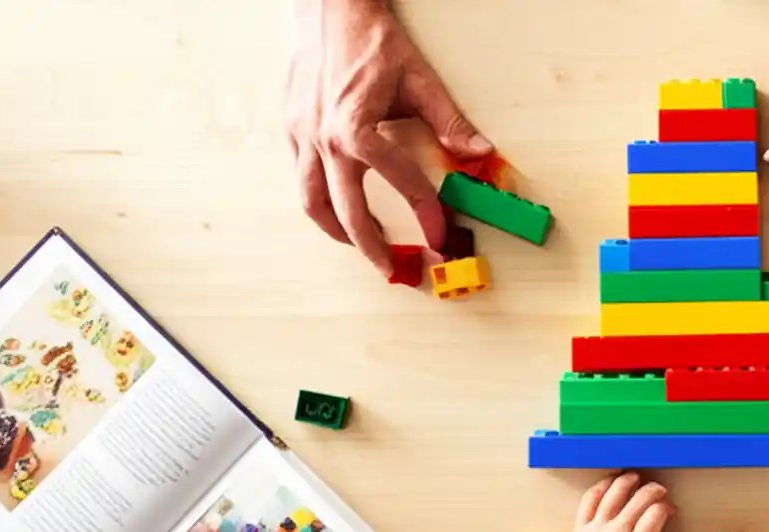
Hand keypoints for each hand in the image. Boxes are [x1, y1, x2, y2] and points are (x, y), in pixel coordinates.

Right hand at [287, 0, 493, 276]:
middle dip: (371, 247)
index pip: (401, 184)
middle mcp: (324, 139)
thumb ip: (450, 121)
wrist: (329, 9)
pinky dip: (321, 199)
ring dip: (338, 231)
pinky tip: (340, 203)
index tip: (439, 235)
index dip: (426, 214)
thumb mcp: (420, 80)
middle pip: (344, 213)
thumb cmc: (370, 40)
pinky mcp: (292, 129)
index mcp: (357, 128)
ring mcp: (302, 137)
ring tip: (363, 245)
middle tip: (393, 269)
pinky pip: (301, 178)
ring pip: (312, 202)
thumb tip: (477, 152)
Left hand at [550, 473, 686, 531]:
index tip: (669, 512)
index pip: (656, 514)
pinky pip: (589, 500)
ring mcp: (596, 528)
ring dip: (627, 481)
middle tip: (659, 492)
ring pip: (614, 492)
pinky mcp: (580, 528)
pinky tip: (608, 483)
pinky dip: (599, 487)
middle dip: (654, 490)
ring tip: (635, 477)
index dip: (667, 508)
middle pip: (640, 498)